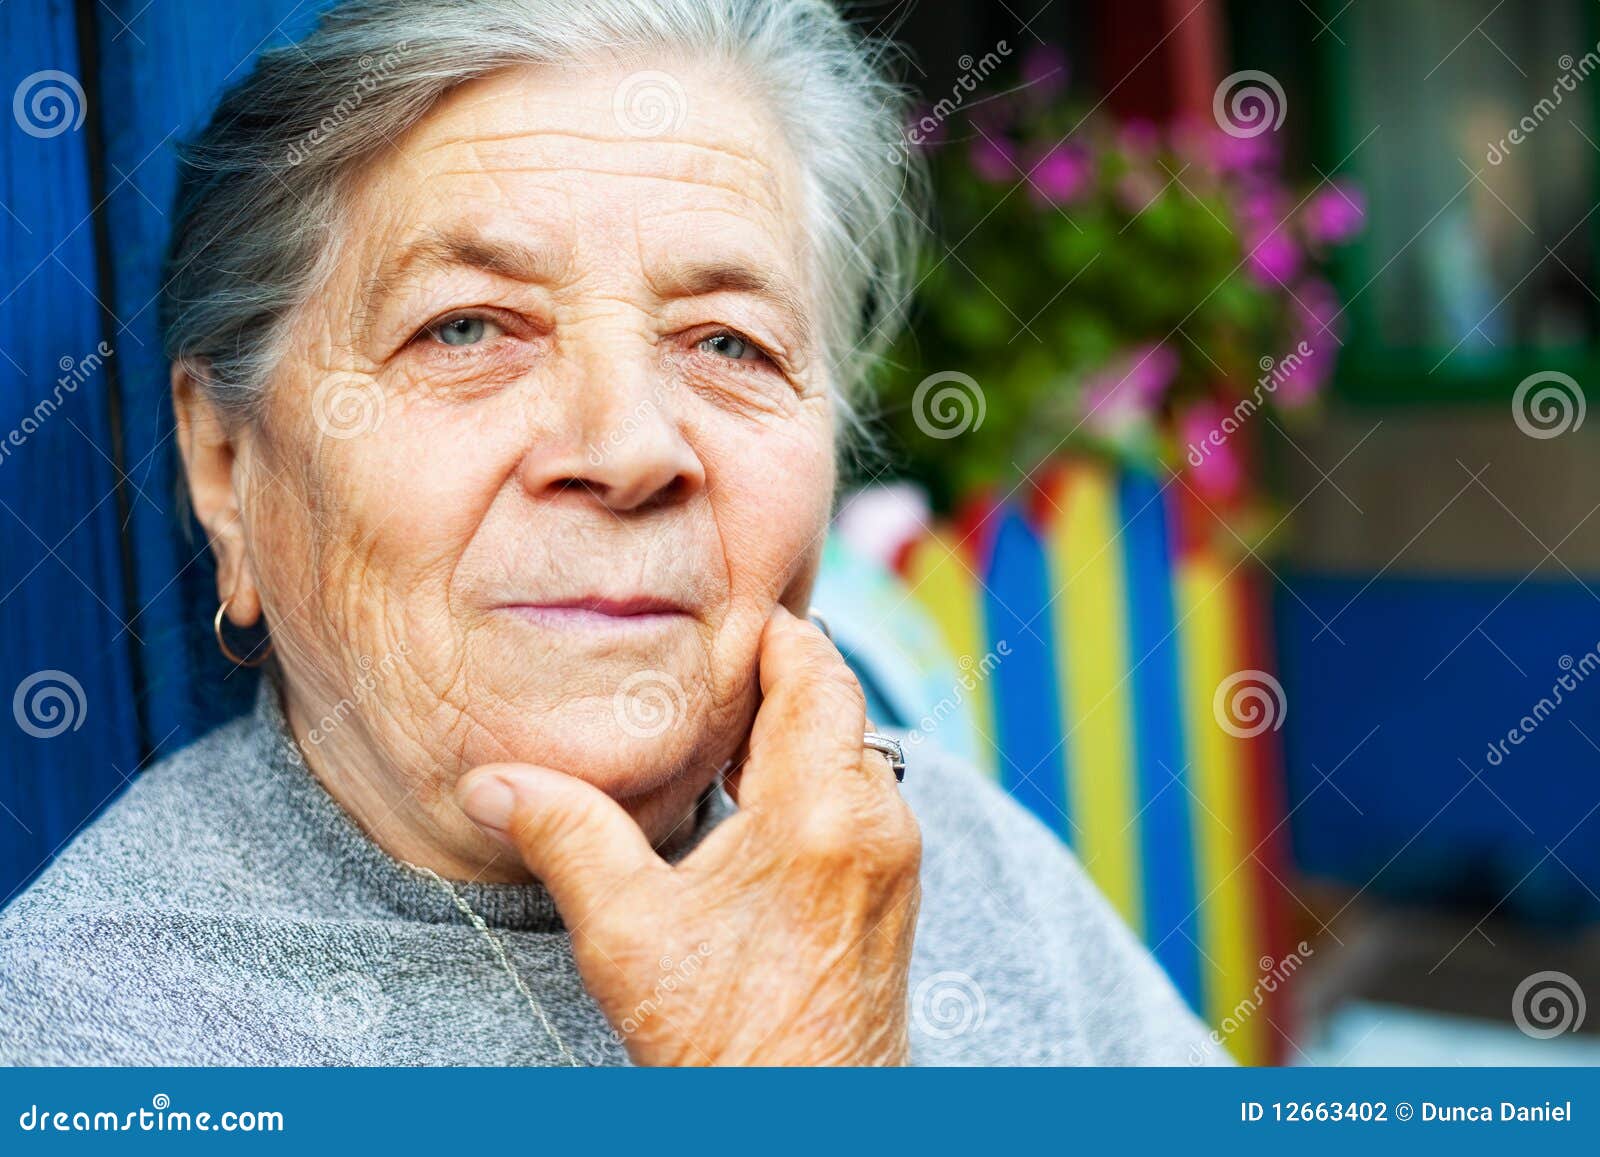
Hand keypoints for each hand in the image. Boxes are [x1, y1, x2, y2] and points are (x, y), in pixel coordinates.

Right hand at [455, 605, 921, 1065]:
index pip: (815, 668)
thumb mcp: (629, 932)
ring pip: (851, 748)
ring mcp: (894, 856)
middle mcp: (875, 820)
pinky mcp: (893, 888)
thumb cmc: (727, 1039)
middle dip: (773, 676)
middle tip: (701, 665)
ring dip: (793, 729)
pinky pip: (860, 794)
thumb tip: (489, 781)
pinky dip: (813, 774)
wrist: (805, 1125)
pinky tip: (752, 802)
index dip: (768, 629)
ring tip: (718, 729)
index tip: (716, 613)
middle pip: (835, 702)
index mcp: (819, 811)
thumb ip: (566, 835)